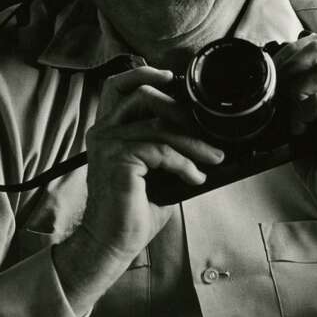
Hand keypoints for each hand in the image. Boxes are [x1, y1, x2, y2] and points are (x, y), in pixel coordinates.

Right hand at [53, 66, 223, 313]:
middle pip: (142, 94)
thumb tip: (203, 134)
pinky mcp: (117, 160)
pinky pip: (160, 150)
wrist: (112, 243)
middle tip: (207, 130)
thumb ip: (166, 146)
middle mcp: (103, 130)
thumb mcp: (154, 169)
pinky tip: (195, 177)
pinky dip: (184, 163)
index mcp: (107, 128)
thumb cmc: (134, 209)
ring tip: (213, 158)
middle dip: (180, 108)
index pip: (119, 86)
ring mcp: (107, 143)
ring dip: (193, 143)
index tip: (173, 79)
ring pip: (159, 126)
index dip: (145, 73)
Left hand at [274, 33, 316, 241]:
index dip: (291, 53)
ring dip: (295, 86)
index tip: (276, 79)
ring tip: (289, 109)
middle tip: (278, 95)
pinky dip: (301, 112)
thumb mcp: (298, 114)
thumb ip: (292, 88)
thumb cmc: (315, 154)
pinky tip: (297, 129)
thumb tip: (269, 62)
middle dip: (289, 66)